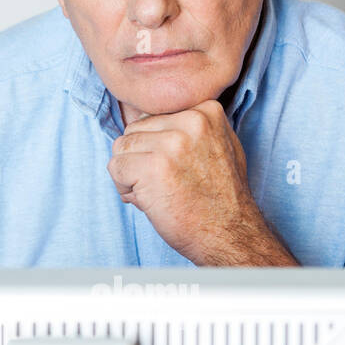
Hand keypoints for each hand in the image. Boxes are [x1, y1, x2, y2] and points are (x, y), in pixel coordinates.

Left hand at [108, 99, 295, 265]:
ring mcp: (172, 142)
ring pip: (121, 147)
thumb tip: (148, 118)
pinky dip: (124, 187)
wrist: (229, 233)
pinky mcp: (153, 166)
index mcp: (206, 110)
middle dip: (139, 158)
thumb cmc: (221, 197)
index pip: (154, 116)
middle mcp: (191, 120)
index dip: (154, 146)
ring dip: (129, 173)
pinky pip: (116, 167)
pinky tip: (147, 200)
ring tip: (155, 192)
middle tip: (160, 184)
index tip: (172, 168)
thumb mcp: (219, 146)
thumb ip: (190, 129)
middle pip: (134, 129)